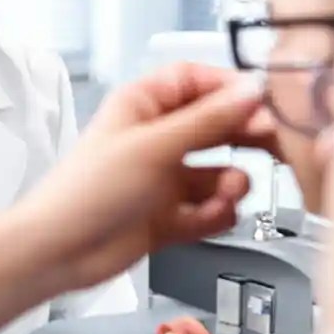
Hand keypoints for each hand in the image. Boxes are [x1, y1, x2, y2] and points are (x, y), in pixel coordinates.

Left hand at [24, 63, 275, 289]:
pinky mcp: (168, 216)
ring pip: (218, 171)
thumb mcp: (154, 147)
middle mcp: (156, 137)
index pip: (198, 80)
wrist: (59, 252)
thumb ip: (208, 121)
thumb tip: (249, 92)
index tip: (263, 102)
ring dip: (231, 182)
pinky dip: (216, 214)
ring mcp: (163, 178)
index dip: (232, 89)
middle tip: (273, 145)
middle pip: (217, 124)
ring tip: (229, 191)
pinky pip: (209, 209)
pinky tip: (211, 216)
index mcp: (143, 105)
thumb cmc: (86, 192)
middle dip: (244, 136)